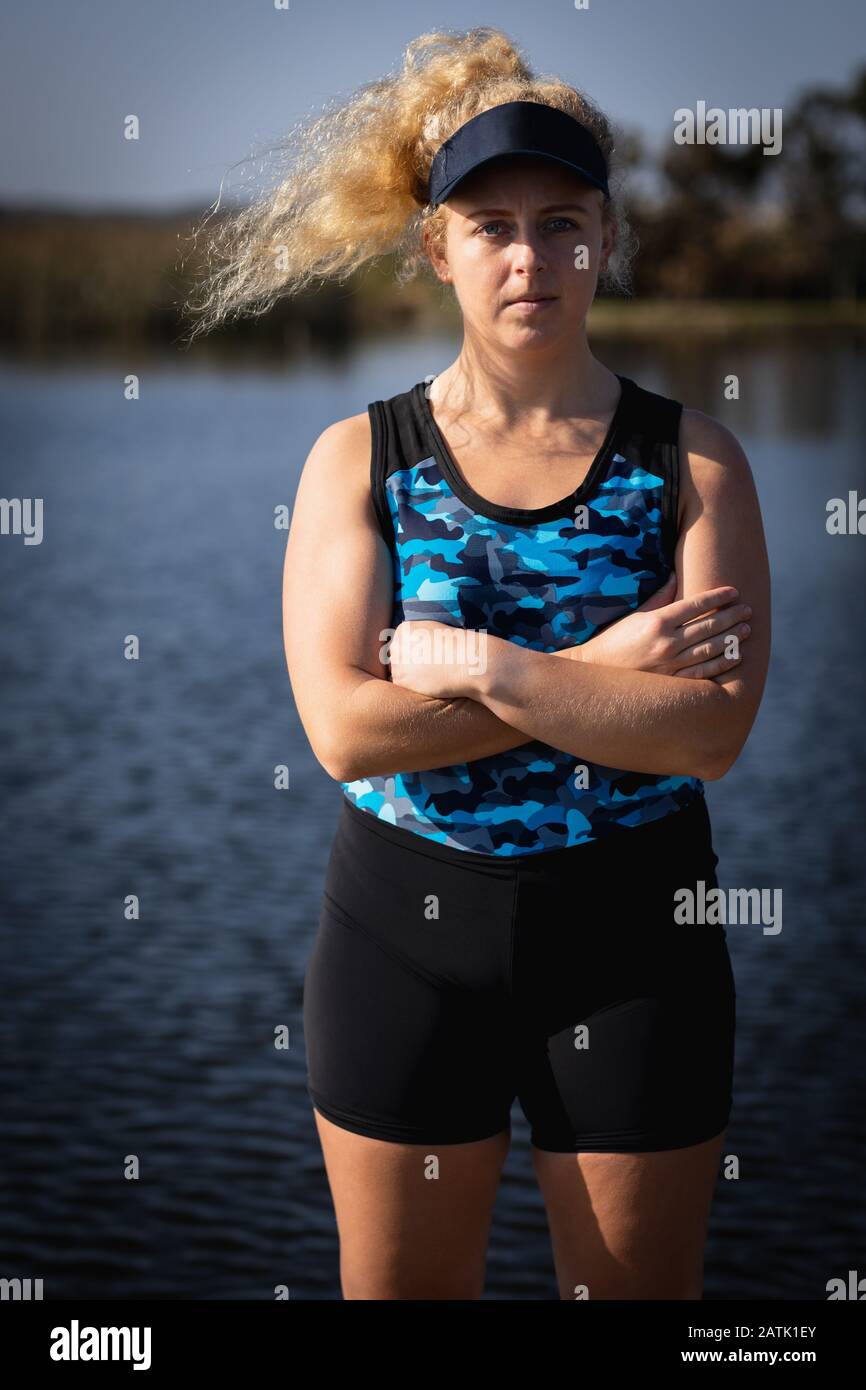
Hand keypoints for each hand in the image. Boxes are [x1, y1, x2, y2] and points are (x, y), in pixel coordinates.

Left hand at [387, 619, 489, 698]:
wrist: (466, 662)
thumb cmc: (457, 646)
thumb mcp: (434, 631)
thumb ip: (419, 638)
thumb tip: (411, 650)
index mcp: (404, 629)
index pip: (399, 644)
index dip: (412, 652)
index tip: (425, 656)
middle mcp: (396, 643)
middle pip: (396, 657)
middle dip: (408, 664)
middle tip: (427, 668)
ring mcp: (396, 662)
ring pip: (398, 672)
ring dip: (409, 676)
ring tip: (429, 675)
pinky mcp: (400, 680)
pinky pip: (402, 686)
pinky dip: (413, 687)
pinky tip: (427, 683)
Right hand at [568, 573, 752, 679]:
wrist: (596, 671)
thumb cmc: (615, 639)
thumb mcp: (636, 614)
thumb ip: (659, 597)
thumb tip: (676, 576)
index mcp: (658, 621)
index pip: (695, 605)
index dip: (717, 597)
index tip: (734, 592)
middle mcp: (666, 642)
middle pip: (708, 626)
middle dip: (731, 616)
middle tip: (747, 610)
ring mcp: (670, 664)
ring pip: (710, 649)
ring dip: (732, 638)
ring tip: (746, 630)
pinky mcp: (671, 681)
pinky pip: (703, 672)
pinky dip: (722, 663)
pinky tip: (735, 656)